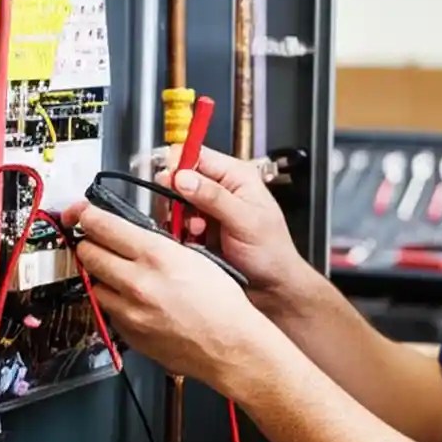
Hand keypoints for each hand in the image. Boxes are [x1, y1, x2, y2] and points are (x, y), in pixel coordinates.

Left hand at [63, 200, 269, 379]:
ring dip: (100, 274)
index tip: (83, 213)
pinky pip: (107, 310)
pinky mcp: (126, 333)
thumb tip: (130, 235)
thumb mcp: (195, 257)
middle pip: (88, 253)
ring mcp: (128, 311)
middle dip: (89, 243)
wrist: (228, 345)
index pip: (103, 226)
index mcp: (157, 256)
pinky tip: (132, 299)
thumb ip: (158, 244)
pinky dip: (114, 301)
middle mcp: (137, 282)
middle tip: (95, 240)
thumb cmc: (221, 302)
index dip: (87, 215)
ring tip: (118, 273)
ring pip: (93, 283)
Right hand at [156, 146, 307, 296]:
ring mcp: (207, 209)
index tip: (169, 182)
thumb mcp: (246, 221)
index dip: (178, 165)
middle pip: (179, 178)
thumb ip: (214, 197)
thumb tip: (184, 178)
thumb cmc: (272, 253)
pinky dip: (179, 234)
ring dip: (180, 219)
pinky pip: (175, 224)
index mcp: (237, 176)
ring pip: (174, 203)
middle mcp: (220, 188)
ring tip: (197, 231)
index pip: (197, 155)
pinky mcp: (198, 229)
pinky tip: (193, 242)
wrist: (272, 286)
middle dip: (177, 198)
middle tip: (188, 215)